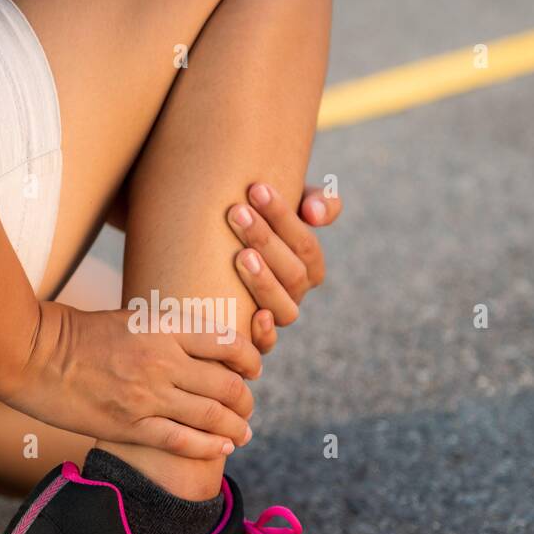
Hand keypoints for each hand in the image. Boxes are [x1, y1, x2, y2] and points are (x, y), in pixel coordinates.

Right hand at [4, 301, 261, 459]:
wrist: (32, 355)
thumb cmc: (76, 333)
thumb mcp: (129, 318)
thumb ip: (164, 331)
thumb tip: (196, 347)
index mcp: (163, 328)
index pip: (227, 342)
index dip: (249, 358)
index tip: (253, 368)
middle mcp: (163, 362)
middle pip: (227, 384)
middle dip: (245, 400)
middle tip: (248, 408)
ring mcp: (147, 396)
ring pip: (211, 416)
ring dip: (235, 428)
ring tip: (242, 434)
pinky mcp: (130, 426)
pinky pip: (182, 441)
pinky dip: (208, 447)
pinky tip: (221, 449)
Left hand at [227, 182, 343, 352]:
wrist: (216, 244)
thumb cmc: (253, 221)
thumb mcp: (289, 203)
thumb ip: (317, 200)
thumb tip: (314, 213)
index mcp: (308, 265)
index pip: (305, 243)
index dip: (283, 216)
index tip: (257, 188)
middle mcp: (295, 294)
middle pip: (293, 273)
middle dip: (266, 240)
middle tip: (237, 212)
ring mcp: (275, 317)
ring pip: (284, 308)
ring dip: (264, 282)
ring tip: (240, 254)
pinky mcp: (253, 339)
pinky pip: (266, 344)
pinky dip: (265, 333)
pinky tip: (255, 315)